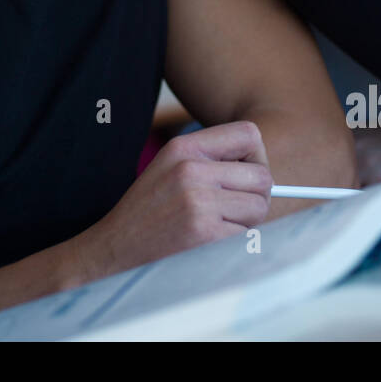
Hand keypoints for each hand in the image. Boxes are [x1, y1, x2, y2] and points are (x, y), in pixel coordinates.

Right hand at [75, 121, 271, 277]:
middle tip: (234, 209)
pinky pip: (247, 233)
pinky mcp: (203, 231)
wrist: (115, 246)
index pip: (249, 134)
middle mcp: (191, 168)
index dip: (257, 157)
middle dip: (257, 196)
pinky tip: (209, 241)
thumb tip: (265, 172)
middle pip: (262, 175)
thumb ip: (212, 160)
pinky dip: (235, 241)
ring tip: (219, 225)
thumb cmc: (149, 210)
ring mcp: (197, 200)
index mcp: (184, 147)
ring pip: (260, 206)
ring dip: (247, 221)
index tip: (245, 176)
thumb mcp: (170, 166)